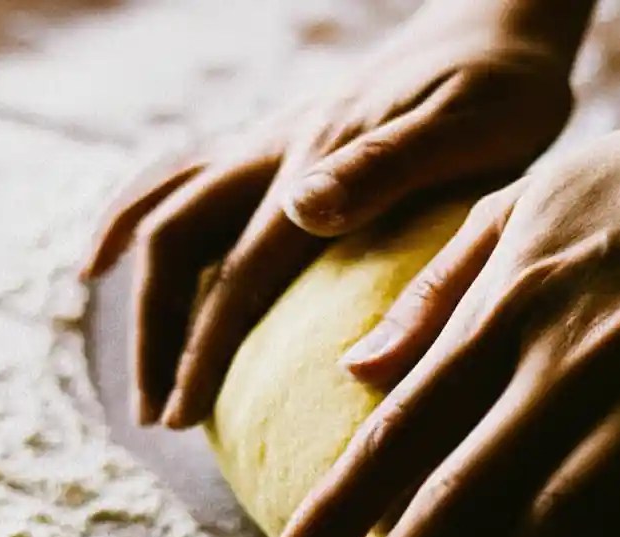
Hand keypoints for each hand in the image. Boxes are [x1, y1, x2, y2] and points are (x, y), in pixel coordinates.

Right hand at [79, 2, 575, 427]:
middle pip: (178, 241)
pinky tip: (115, 254)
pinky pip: (187, 177)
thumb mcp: (472, 128)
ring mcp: (272, 138)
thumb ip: (386, 169)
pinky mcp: (280, 137)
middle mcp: (279, 147)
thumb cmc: (505, 88)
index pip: (242, 272)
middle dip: (157, 334)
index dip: (202, 348)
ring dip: (142, 288)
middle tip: (154, 414)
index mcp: (321, 160)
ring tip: (134, 362)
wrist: (499, 22)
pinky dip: (139, 217)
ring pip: (170, 207)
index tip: (179, 414)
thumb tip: (299, 211)